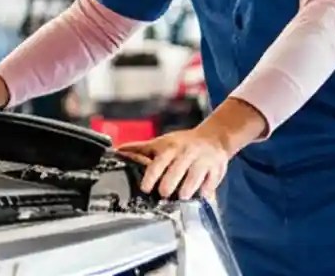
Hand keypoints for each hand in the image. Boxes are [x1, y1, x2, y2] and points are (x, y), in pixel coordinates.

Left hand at [115, 125, 230, 200]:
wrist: (214, 137)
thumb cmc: (183, 144)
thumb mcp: (162, 143)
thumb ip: (140, 149)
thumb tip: (118, 151)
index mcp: (171, 148)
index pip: (160, 161)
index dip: (152, 174)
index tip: (145, 187)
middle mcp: (186, 153)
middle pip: (178, 167)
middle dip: (171, 180)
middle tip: (163, 192)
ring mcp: (202, 161)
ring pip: (196, 173)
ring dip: (189, 185)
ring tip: (182, 196)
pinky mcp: (216, 169)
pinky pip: (212, 179)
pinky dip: (208, 189)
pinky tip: (203, 197)